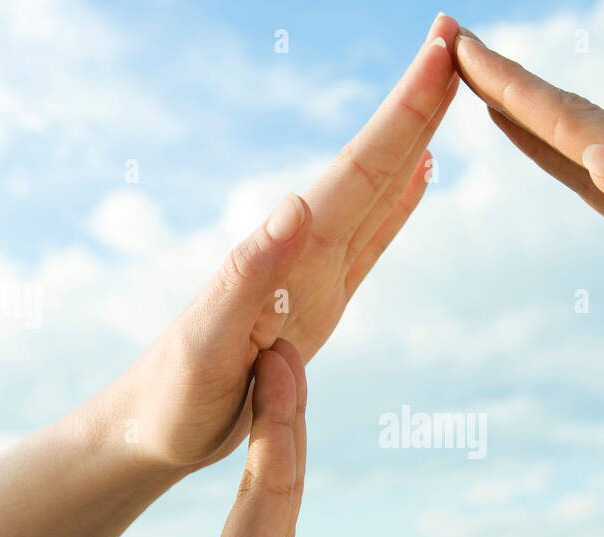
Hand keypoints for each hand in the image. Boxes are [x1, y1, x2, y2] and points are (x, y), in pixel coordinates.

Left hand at [29, 340, 481, 536]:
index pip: (265, 500)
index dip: (281, 426)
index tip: (286, 354)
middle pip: (255, 488)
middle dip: (275, 412)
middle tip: (286, 338)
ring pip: (250, 513)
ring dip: (270, 449)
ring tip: (284, 388)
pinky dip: (272, 498)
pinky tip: (280, 487)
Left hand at [98, 15, 461, 470]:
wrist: (152, 428)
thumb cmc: (173, 396)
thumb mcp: (207, 342)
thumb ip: (248, 275)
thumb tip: (298, 203)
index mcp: (288, 256)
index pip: (356, 171)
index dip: (401, 115)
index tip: (438, 52)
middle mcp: (306, 253)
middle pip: (372, 166)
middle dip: (413, 107)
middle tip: (452, 41)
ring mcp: (315, 274)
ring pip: (377, 194)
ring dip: (410, 144)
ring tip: (447, 94)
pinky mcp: (319, 303)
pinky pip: (372, 242)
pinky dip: (400, 206)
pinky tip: (418, 180)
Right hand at [452, 30, 603, 369]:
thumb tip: (595, 153)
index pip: (578, 121)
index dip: (512, 87)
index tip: (457, 44)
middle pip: (575, 128)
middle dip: (513, 94)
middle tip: (457, 55)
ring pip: (596, 161)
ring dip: (544, 132)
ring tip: (497, 107)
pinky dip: (591, 181)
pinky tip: (588, 176)